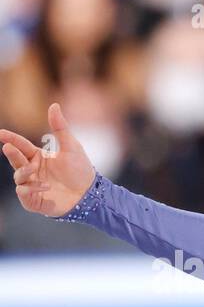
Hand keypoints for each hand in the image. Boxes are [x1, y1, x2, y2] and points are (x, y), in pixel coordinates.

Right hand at [1, 102, 96, 217]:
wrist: (92, 194)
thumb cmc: (81, 170)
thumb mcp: (71, 146)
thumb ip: (60, 128)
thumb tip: (54, 105)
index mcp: (38, 157)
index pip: (21, 146)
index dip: (11, 139)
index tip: (1, 133)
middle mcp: (33, 171)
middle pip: (16, 161)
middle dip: (12, 154)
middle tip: (9, 147)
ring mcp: (33, 186)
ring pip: (19, 178)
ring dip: (24, 173)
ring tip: (35, 169)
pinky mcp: (37, 201)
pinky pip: (25, 195)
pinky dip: (30, 190)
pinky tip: (45, 187)